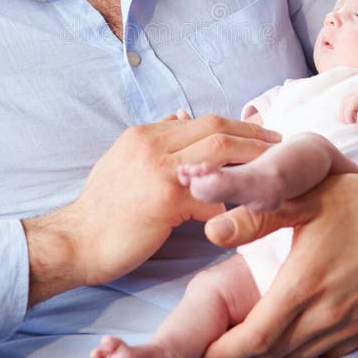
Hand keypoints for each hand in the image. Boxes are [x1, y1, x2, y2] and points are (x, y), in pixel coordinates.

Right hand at [23, 114, 279, 304]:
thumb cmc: (103, 211)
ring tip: (278, 166)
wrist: (76, 241)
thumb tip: (180, 116)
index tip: (260, 134)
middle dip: (253, 133)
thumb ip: (155, 143)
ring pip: (218, 149)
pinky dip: (232, 197)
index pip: (199, 119)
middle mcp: (151, 142)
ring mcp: (158, 167)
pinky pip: (211, 191)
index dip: (235, 125)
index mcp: (144, 134)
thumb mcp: (124, 163)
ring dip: (253, 156)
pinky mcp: (165, 196)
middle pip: (215, 126)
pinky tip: (251, 206)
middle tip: (281, 143)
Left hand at [196, 162, 357, 357]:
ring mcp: (349, 324)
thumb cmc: (354, 201)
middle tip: (221, 339)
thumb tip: (211, 230)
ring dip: (273, 347)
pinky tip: (295, 325)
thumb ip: (255, 217)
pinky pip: (325, 352)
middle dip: (242, 349)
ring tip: (255, 328)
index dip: (223, 352)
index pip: (254, 337)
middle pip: (272, 350)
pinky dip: (304, 346)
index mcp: (303, 283)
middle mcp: (326, 312)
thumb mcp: (301, 199)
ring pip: (298, 354)